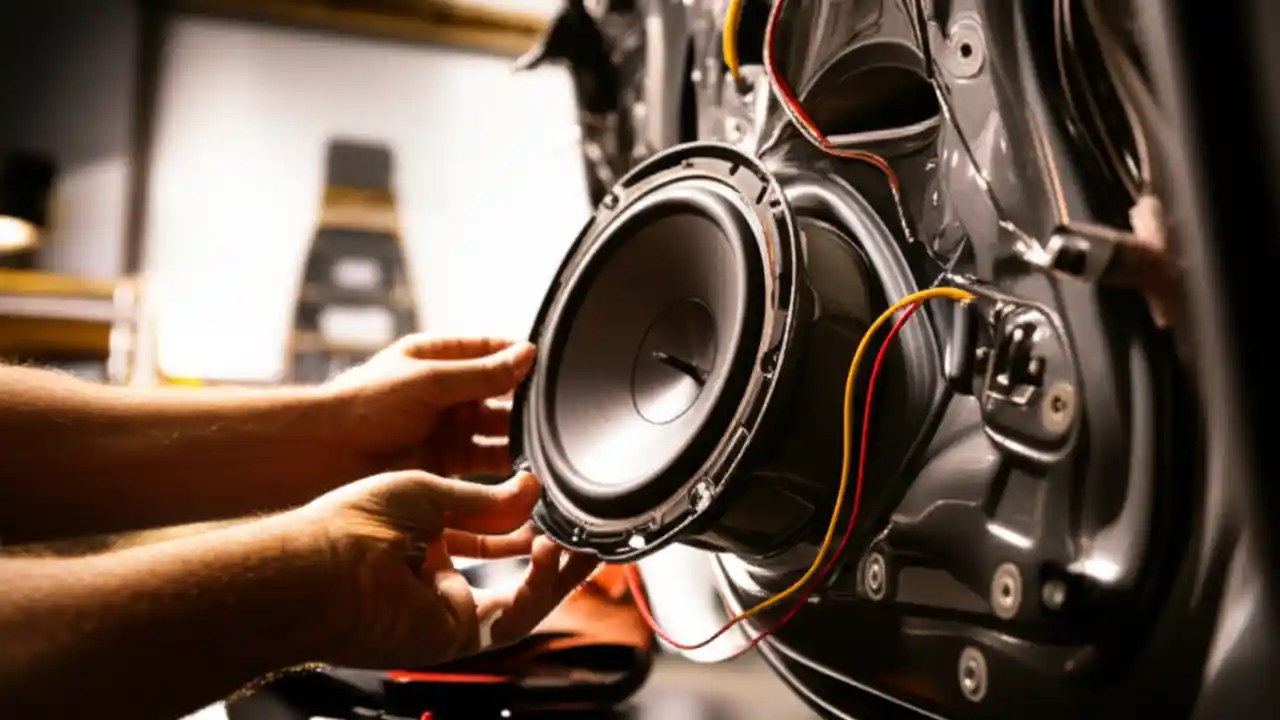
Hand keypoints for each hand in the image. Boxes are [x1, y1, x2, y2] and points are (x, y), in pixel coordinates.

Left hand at [282, 469, 598, 668]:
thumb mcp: (428, 491)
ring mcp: (448, 610)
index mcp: (422, 543)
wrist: (324, 566)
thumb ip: (486, 498)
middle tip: (584, 527)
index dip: (522, 520)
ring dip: (559, 570)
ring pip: (522, 597)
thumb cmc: (351, 524)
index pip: (487, 535)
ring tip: (585, 539)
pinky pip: (515, 614)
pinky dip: (542, 586)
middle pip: (512, 571)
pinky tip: (552, 552)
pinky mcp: (459, 635)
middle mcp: (436, 581)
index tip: (551, 502)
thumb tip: (531, 491)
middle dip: (553, 550)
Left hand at [324, 336, 536, 477]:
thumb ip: (482, 372)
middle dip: (528, 404)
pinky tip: (525, 472)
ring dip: (521, 438)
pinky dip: (506, 469)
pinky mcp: (446, 467)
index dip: (522, 358)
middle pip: (503, 395)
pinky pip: (486, 466)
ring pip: (499, 432)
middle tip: (557, 414)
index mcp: (439, 359)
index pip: (493, 351)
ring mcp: (448, 431)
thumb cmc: (364, 405)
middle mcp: (448, 394)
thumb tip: (528, 353)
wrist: (324, 456)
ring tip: (546, 446)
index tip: (554, 367)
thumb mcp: (429, 380)